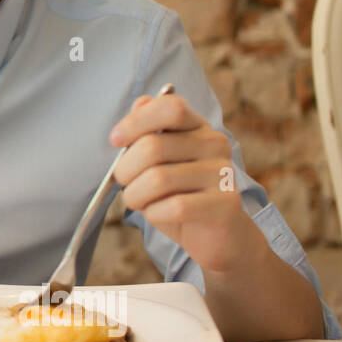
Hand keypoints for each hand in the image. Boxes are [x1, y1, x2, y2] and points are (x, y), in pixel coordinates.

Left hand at [108, 93, 257, 272]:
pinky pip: (173, 207)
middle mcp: (215, 145)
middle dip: (125, 170)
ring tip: (138, 201)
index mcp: (198, 128)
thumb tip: (140, 103)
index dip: (136, 121)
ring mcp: (223, 173)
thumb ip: (149, 132)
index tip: (116, 140)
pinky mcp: (225, 204)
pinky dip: (154, 214)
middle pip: (153, 147)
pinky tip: (159, 215)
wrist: (220, 238)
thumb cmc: (182, 197)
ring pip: (158, 179)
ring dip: (135, 195)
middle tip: (125, 183)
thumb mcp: (161, 163)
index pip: (170, 107)